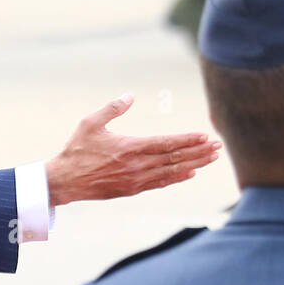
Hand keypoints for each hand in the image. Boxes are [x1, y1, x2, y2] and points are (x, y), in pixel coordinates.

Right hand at [45, 95, 219, 206]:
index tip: (205, 135)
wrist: (65, 181)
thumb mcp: (90, 123)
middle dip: (199, 151)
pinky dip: (177, 178)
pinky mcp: (132, 189)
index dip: (188, 139)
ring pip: (172, 171)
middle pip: (175, 158)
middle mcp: (137, 165)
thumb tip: (130, 95)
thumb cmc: (76, 150)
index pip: (167, 143)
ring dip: (194, 164)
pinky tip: (190, 173)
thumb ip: (113, 108)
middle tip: (218, 146)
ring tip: (211, 159)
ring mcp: (136, 179)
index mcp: (130, 147)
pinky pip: (161, 183)